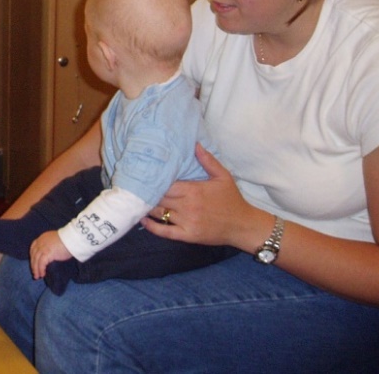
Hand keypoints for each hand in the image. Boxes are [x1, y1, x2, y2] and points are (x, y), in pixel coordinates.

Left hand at [29, 231, 71, 279]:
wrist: (72, 239)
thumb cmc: (67, 240)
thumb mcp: (55, 240)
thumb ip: (50, 246)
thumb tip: (50, 255)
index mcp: (42, 238)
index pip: (33, 247)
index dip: (33, 256)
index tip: (34, 262)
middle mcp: (41, 242)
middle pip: (33, 255)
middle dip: (33, 264)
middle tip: (34, 273)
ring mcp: (43, 247)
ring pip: (36, 260)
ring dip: (36, 269)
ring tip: (38, 276)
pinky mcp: (47, 253)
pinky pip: (41, 263)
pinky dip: (41, 269)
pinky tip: (42, 274)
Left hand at [141, 143, 255, 247]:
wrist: (243, 225)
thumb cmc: (232, 199)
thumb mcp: (223, 176)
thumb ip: (207, 160)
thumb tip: (194, 143)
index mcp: (193, 190)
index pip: (166, 183)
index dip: (154, 179)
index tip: (144, 173)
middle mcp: (187, 206)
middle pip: (159, 197)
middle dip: (147, 192)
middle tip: (135, 186)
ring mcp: (186, 222)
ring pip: (159, 213)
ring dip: (147, 207)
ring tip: (135, 200)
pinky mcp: (187, 236)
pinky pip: (165, 232)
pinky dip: (152, 227)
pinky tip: (142, 220)